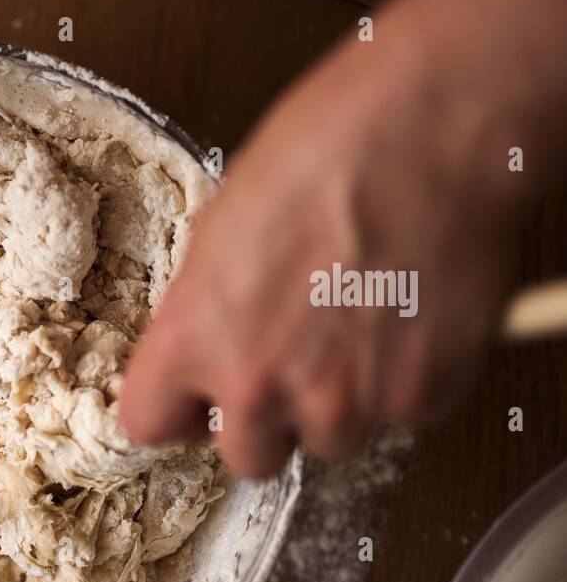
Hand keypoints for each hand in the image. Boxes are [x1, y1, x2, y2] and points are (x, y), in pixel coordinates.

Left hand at [118, 0, 566, 477]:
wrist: (432, 125)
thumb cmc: (324, 148)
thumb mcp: (220, 228)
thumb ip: (206, 310)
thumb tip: (208, 345)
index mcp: (192, 339)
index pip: (148, 425)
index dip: (177, 413)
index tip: (195, 403)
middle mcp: (257, 383)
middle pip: (246, 456)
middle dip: (267, 420)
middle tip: (293, 363)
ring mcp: (342, 397)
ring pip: (329, 441)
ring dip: (341, 401)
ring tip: (360, 322)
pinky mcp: (417, 394)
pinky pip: (401, 414)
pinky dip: (406, 378)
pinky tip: (408, 314)